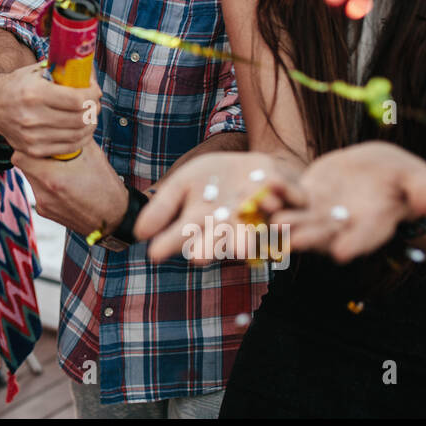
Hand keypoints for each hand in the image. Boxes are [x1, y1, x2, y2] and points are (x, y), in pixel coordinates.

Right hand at [0, 63, 100, 156]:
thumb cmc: (19, 84)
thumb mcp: (37, 71)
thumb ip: (62, 71)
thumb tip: (89, 72)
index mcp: (35, 94)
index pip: (77, 100)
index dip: (92, 95)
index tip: (95, 91)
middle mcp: (32, 117)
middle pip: (79, 119)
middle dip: (94, 110)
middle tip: (95, 103)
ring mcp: (32, 136)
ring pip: (76, 135)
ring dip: (90, 125)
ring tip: (91, 116)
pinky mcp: (33, 149)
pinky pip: (67, 148)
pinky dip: (81, 140)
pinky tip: (83, 130)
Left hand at [12, 140, 126, 236]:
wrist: (114, 219)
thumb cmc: (106, 186)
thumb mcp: (92, 154)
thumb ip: (71, 137)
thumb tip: (61, 121)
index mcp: (52, 177)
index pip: (20, 154)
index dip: (28, 144)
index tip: (40, 140)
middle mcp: (43, 193)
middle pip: (22, 166)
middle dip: (33, 155)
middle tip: (50, 151)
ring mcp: (43, 204)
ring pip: (30, 177)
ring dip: (39, 168)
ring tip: (59, 167)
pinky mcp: (45, 211)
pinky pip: (38, 190)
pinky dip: (45, 183)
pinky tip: (63, 183)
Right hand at [136, 152, 298, 264]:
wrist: (253, 168)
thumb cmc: (214, 180)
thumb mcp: (183, 184)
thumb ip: (165, 207)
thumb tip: (138, 234)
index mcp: (205, 225)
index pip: (184, 236)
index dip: (170, 244)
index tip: (154, 254)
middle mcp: (232, 228)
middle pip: (219, 242)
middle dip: (212, 249)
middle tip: (199, 258)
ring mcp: (261, 216)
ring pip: (255, 232)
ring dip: (249, 237)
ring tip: (241, 245)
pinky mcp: (286, 200)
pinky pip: (285, 202)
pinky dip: (278, 198)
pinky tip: (271, 198)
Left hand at [273, 142, 425, 263]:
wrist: (382, 169)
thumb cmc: (408, 179)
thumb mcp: (421, 182)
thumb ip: (423, 193)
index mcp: (375, 226)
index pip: (364, 239)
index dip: (353, 245)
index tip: (341, 254)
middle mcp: (345, 225)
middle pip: (326, 234)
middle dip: (310, 238)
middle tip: (294, 243)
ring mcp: (324, 212)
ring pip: (303, 219)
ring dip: (287, 221)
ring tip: (273, 220)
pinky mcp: (310, 195)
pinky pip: (292, 196)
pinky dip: (280, 194)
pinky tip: (267, 188)